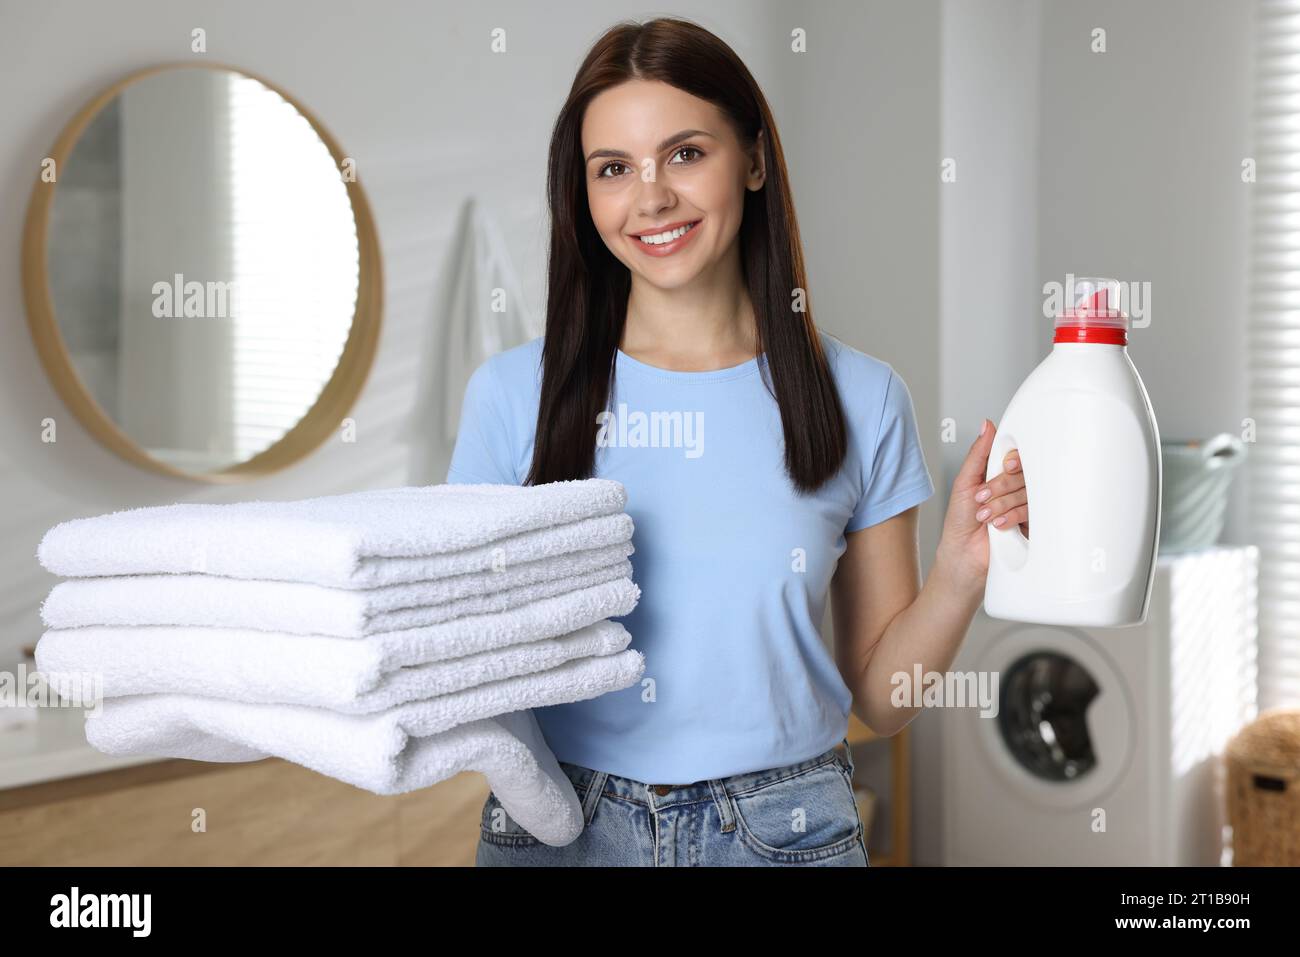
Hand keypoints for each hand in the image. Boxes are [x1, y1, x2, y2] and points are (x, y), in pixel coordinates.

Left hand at [935, 418, 1028, 589]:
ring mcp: (1024, 503)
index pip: (1015, 455)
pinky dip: (1012, 515)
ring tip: (985, 515)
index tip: (1004, 465)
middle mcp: (1013, 486)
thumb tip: (987, 426)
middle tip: (983, 497)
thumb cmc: (960, 521)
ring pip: (1028, 491)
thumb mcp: (964, 482)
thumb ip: (978, 454)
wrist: (964, 554)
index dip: (1013, 458)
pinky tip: (998, 524)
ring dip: (1002, 503)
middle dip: (1000, 485)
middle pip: (1023, 472)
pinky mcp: (1032, 521)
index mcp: (998, 473)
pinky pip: (1032, 510)